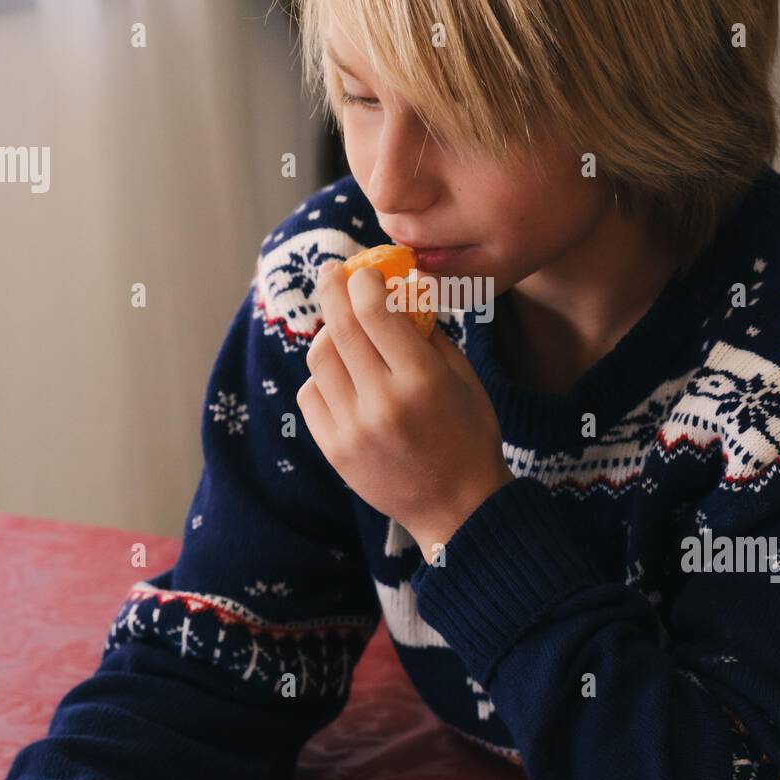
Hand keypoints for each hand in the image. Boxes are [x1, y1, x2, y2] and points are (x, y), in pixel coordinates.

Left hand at [297, 260, 513, 560]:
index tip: (362, 271)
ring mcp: (353, 429)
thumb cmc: (469, 436)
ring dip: (329, 336)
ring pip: (319, 358)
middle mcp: (382, 403)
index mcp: (421, 380)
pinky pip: (311, 394)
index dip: (362, 281)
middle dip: (333, 290)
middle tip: (332, 274)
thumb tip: (395, 294)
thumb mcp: (463, 378)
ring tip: (344, 333)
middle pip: (340, 328)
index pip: (375, 312)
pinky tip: (343, 377)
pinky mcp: (334, 450)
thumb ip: (428, 335)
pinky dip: (323, 377)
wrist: (458, 509)